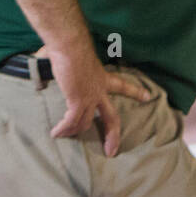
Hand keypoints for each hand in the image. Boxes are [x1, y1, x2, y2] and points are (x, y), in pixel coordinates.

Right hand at [45, 42, 151, 156]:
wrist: (71, 45)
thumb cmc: (71, 46)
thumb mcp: (76, 57)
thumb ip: (68, 61)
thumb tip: (48, 54)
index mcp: (102, 77)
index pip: (123, 86)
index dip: (135, 92)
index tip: (148, 97)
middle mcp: (99, 90)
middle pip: (112, 117)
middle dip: (113, 136)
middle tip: (113, 150)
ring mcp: (90, 97)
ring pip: (85, 123)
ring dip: (73, 131)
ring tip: (63, 135)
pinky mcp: (78, 100)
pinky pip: (71, 121)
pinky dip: (63, 129)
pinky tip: (56, 133)